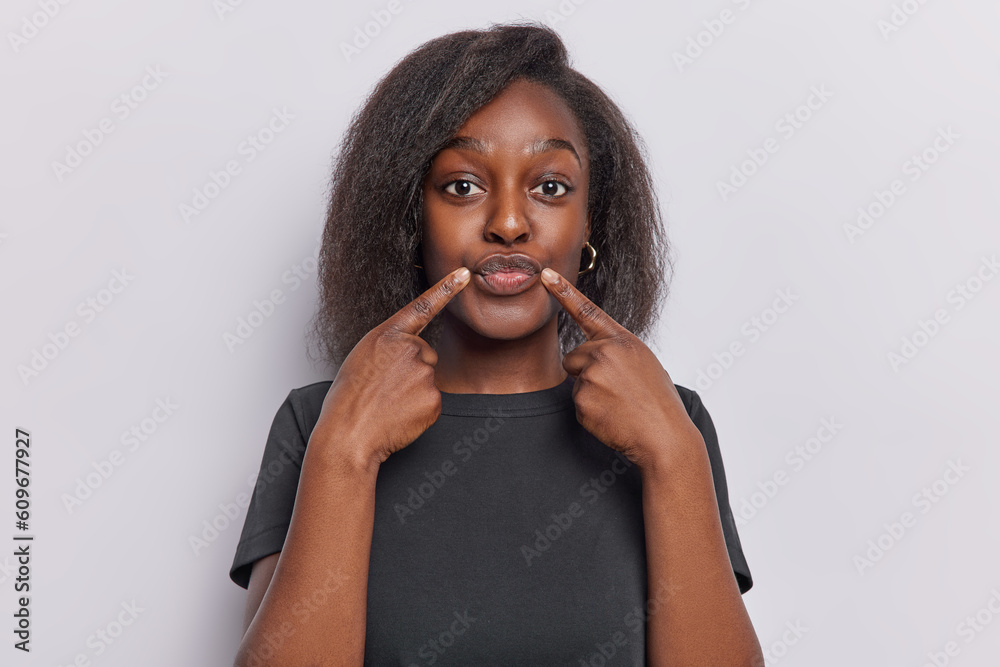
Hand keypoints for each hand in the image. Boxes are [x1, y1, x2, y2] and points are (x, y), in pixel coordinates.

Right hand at [314, 267, 471, 471]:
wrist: (349, 434)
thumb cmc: (348, 398)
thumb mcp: (362, 357)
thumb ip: (389, 347)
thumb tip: (409, 353)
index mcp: (389, 336)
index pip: (422, 306)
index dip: (446, 288)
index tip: (464, 274)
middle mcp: (410, 349)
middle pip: (425, 354)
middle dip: (410, 370)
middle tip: (385, 388)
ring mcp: (424, 374)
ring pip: (428, 378)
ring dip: (413, 390)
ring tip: (388, 402)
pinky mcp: (434, 399)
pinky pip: (432, 400)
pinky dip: (419, 409)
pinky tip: (399, 414)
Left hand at [539, 268, 702, 470]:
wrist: (664, 437)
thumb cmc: (658, 402)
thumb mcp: (644, 363)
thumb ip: (617, 351)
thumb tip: (594, 354)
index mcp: (623, 340)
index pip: (588, 311)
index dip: (564, 292)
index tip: (545, 275)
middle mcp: (605, 353)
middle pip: (574, 357)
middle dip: (587, 372)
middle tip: (617, 390)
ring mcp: (592, 376)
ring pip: (575, 380)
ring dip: (591, 392)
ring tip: (619, 403)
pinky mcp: (582, 400)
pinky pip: (577, 403)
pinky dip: (591, 412)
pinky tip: (613, 416)